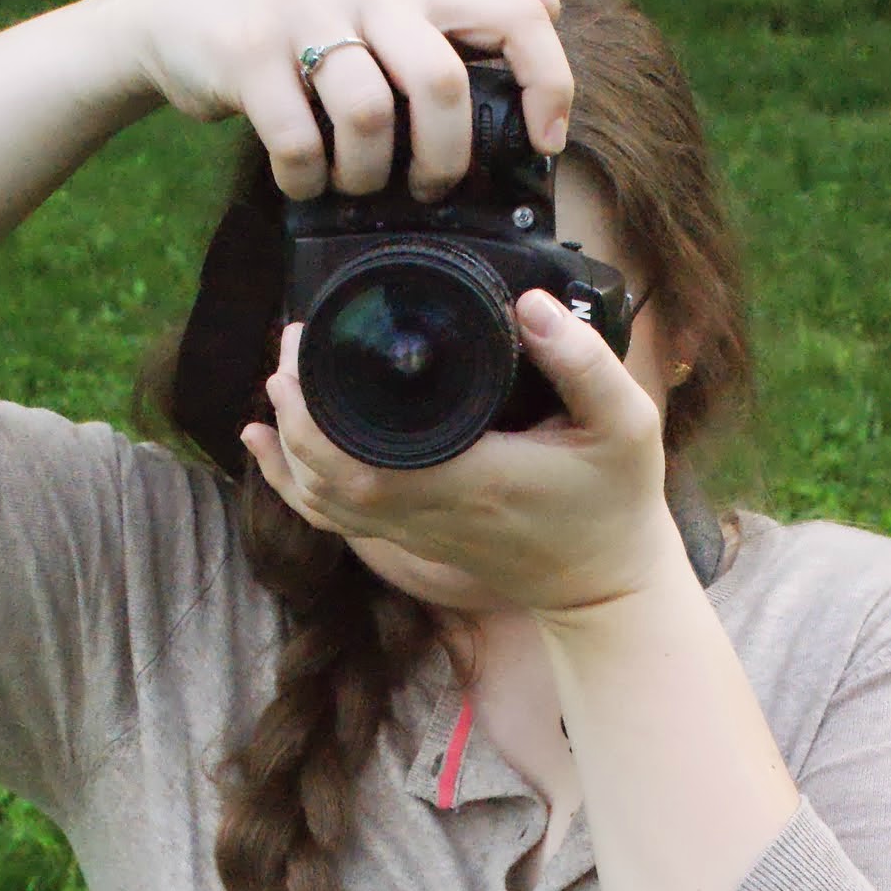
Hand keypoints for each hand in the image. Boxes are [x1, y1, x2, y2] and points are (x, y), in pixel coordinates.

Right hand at [102, 0, 572, 199]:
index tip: (544, 142)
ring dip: (366, 176)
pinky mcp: (248, 52)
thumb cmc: (304, 30)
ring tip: (352, 185)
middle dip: (443, 159)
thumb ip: (460, 19)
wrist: (184, 14)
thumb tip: (547, 3)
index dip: (547, 85)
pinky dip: (304, 180)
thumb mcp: (387, 8)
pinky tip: (302, 181)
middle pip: (440, 82)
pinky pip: (297, 140)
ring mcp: (305, 14)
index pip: (515, 19)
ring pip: (367, 116)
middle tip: (428, 189)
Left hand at [240, 290, 684, 618]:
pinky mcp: (414, 536)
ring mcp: (416, 531)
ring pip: (318, 501)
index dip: (311, 409)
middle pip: (322, 475)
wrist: (606, 587)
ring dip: (284, 445)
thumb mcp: (626, 424)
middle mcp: (428, 511)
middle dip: (290, 411)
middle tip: (292, 343)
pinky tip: (263, 444)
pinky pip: (332, 516)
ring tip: (279, 381)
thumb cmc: (616, 503)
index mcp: (468, 479)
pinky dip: (290, 482)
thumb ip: (585, 363)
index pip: (358, 456)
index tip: (304, 343)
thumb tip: (530, 303)